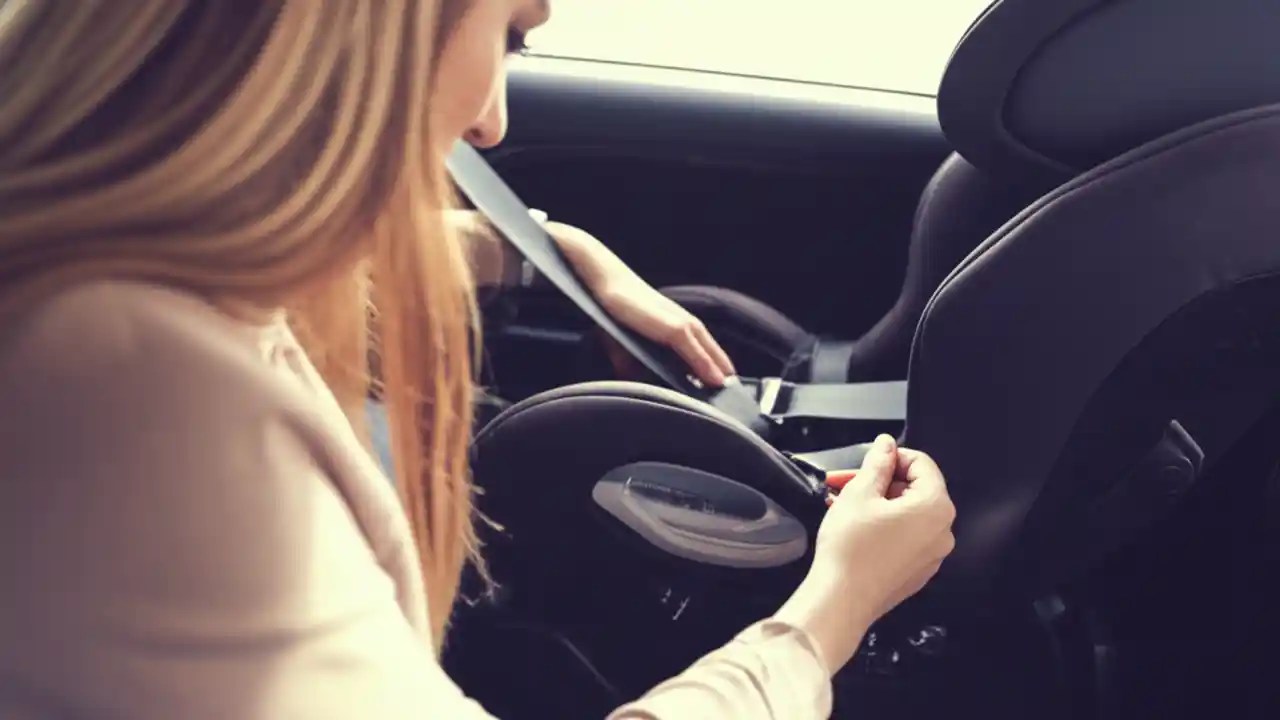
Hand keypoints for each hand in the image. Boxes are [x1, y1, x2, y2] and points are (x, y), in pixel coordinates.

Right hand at [544, 220, 735, 387]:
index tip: (721, 386)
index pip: (703, 346)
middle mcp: (683, 320)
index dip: (713, 366)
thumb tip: (629, 378)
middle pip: (712, 350)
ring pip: (708, 351)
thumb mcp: (624, 340)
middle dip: (721, 371)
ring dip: (719, 371)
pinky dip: (707, 366)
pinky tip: (715, 380)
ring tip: (729, 391)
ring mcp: (680, 322)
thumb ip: (629, 361)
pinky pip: (695, 350)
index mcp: (676, 321)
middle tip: (732, 393)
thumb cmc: (615, 307)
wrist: (607, 281)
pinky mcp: (673, 327)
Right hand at [773, 435, 955, 672]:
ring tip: (841, 502)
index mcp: (935, 508)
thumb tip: (886, 445)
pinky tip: (853, 524)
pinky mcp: (916, 570)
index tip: (869, 460)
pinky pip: (904, 536)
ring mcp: (931, 555)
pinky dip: (881, 525)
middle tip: (845, 482)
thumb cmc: (851, 550)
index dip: (891, 456)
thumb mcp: (860, 493)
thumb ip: (877, 463)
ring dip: (875, 502)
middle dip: (878, 481)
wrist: (841, 600)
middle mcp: (942, 532)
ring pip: (906, 513)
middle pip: (914, 489)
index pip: (922, 463)